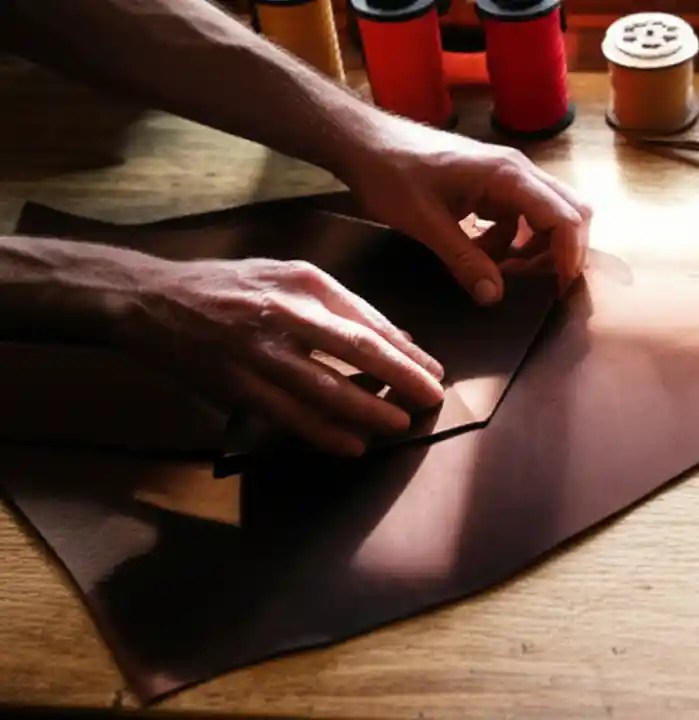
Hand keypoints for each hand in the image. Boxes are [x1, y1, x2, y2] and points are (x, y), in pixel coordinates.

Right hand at [123, 255, 445, 455]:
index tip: (434, 371)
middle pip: (358, 350)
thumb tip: (397, 337)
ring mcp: (259, 349)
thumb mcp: (286, 276)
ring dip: (368, 410)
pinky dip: (324, 433)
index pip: (369, 320)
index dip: (407, 350)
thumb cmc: (227, 287)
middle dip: (402, 377)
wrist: (150, 299)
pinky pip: (289, 414)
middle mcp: (285, 310)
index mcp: (304, 281)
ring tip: (398, 424)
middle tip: (431, 399)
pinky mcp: (236, 382)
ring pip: (326, 387)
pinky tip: (351, 444)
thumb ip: (339, 305)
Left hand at [339, 114, 591, 304]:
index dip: (569, 256)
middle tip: (534, 285)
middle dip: (559, 253)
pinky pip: (518, 219)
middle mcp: (517, 172)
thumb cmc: (390, 173)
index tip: (556, 291)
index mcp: (508, 175)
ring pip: (546, 217)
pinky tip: (479, 255)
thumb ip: (463, 260)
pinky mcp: (491, 187)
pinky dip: (509, 242)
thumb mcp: (424, 223)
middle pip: (568, 213)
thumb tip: (494, 297)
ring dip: (532, 250)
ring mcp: (505, 178)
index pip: (564, 216)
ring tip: (499, 273)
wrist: (363, 142)